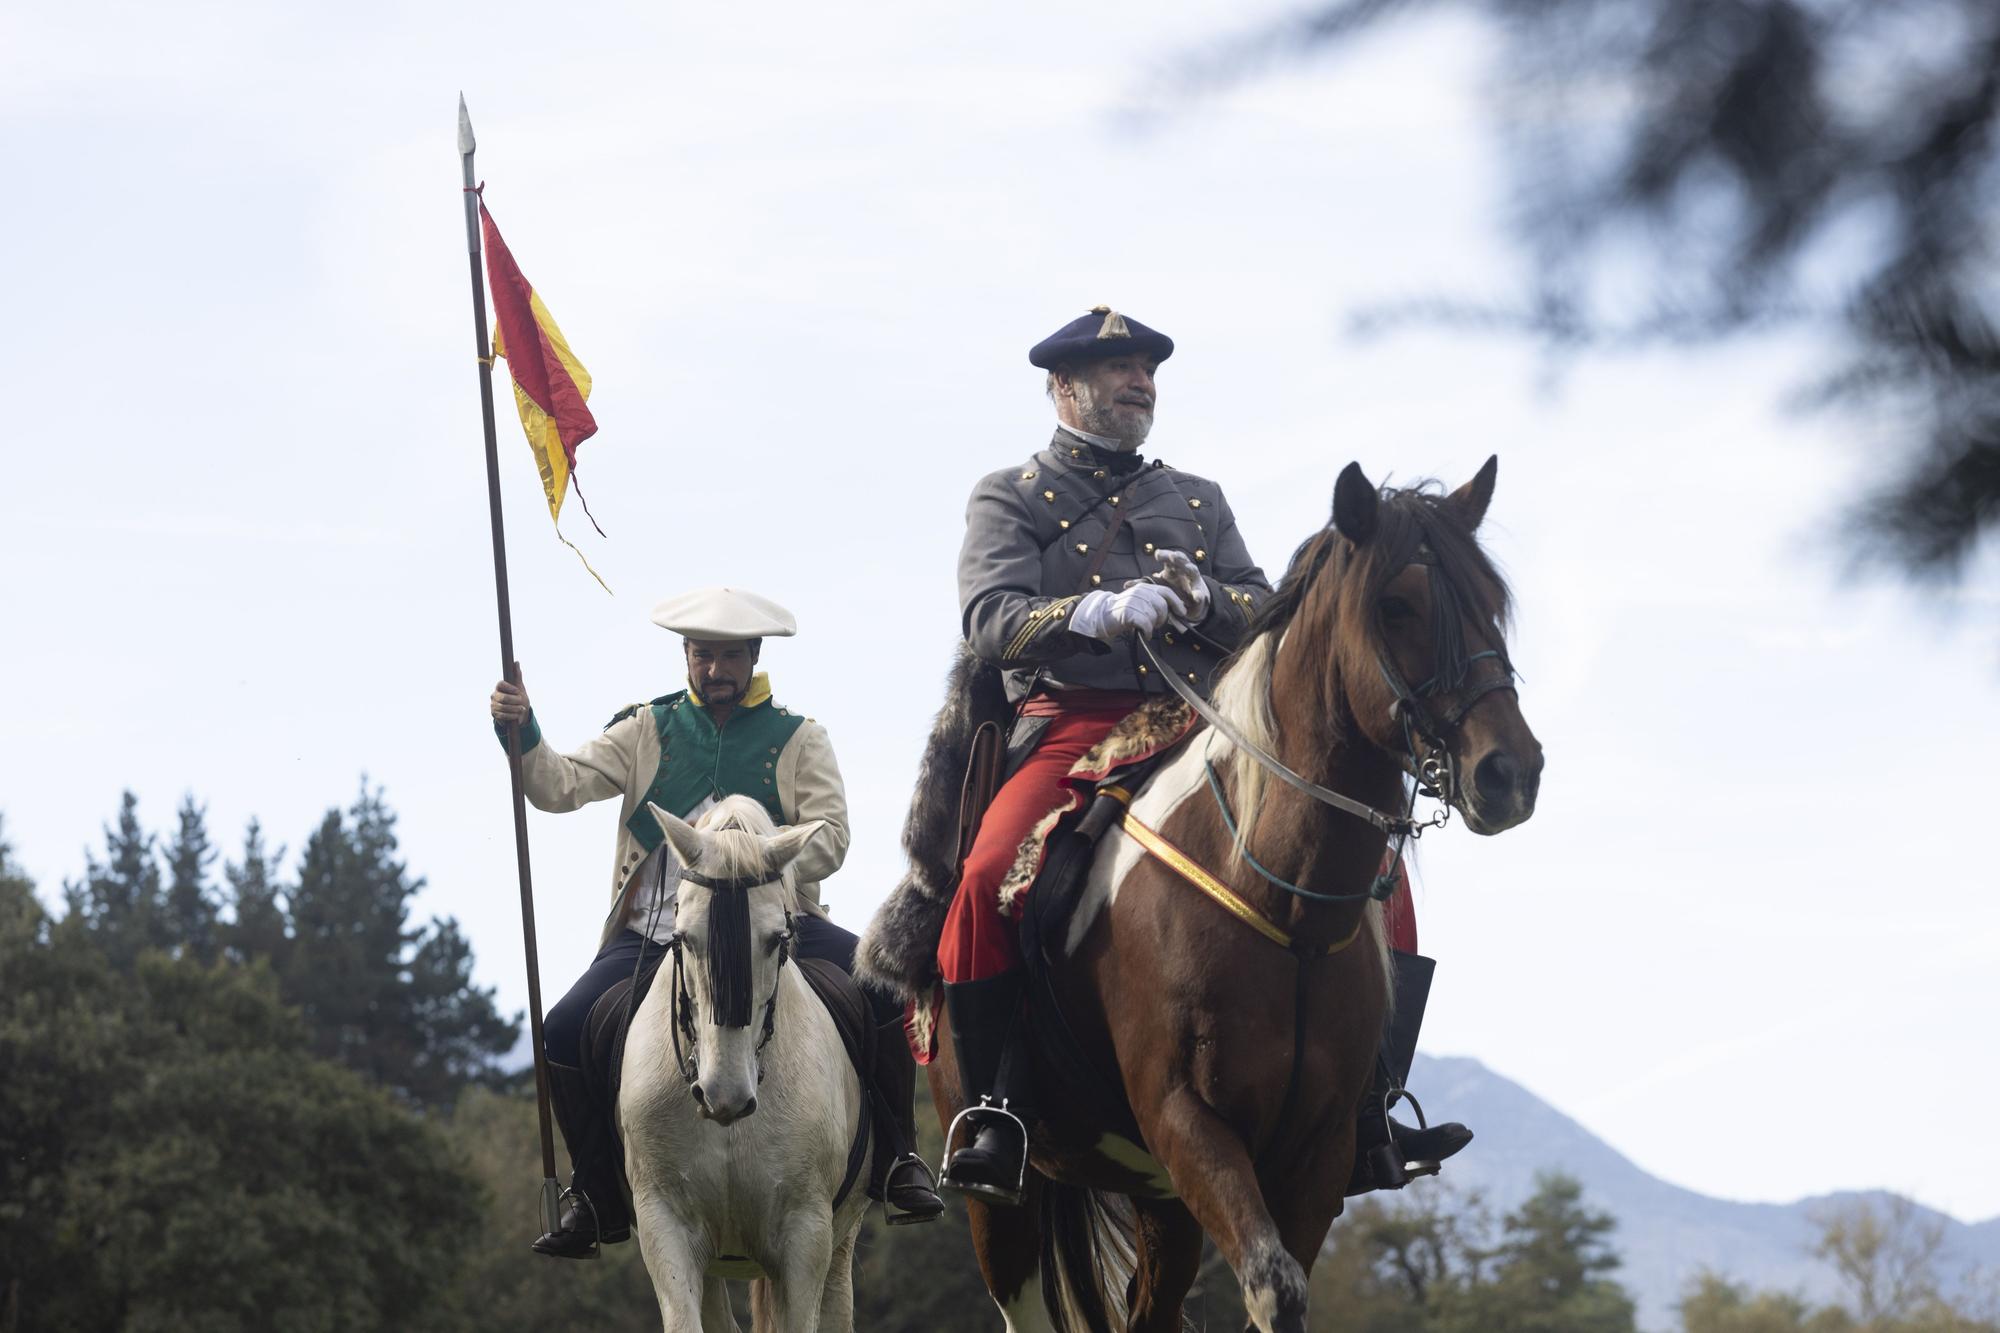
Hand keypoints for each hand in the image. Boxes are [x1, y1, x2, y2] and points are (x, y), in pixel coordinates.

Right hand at [491, 673, 529, 725]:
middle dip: (514, 700)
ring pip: (503, 707)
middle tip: (521, 701)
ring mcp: (493, 705)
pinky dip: (511, 715)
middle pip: (503, 697)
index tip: (518, 691)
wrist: (519, 712)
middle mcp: (494, 695)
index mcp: (500, 687)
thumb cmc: (519, 697)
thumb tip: (516, 662)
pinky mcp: (494, 714)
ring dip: (515, 709)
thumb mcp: (520, 687)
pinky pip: (502, 715)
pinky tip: (517, 715)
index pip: (501, 684)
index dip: (509, 688)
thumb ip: (517, 675)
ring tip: (521, 709)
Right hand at [1069, 582, 1187, 642]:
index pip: (1165, 592)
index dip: (1176, 602)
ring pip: (1154, 616)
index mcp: (1143, 588)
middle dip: (1162, 618)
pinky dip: (1147, 631)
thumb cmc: (1124, 612)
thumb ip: (1154, 602)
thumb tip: (1174, 610)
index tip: (1182, 612)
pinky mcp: (1128, 613)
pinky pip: (1146, 624)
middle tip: (1155, 625)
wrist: (1102, 616)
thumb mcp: (1139, 602)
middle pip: (1162, 606)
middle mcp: (1139, 592)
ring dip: (1152, 626)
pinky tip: (1144, 633)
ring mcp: (1133, 601)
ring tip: (1145, 628)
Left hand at [1149, 549, 1210, 625]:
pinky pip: (1200, 594)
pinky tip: (1196, 597)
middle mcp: (1184, 571)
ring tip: (1186, 567)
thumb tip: (1125, 585)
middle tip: (1173, 556)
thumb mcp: (1159, 586)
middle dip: (1178, 557)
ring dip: (1190, 568)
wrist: (1190, 603)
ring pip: (1193, 571)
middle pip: (1182, 560)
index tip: (1157, 554)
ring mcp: (1193, 581)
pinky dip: (1199, 595)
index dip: (1164, 555)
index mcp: (1173, 568)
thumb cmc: (1173, 590)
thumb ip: (1145, 585)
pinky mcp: (1200, 594)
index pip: (1169, 558)